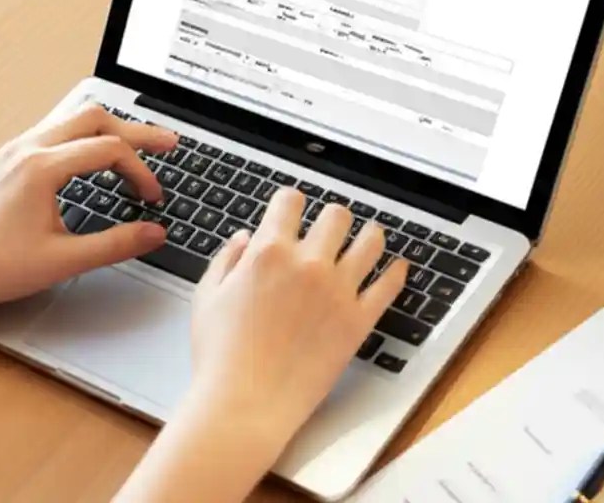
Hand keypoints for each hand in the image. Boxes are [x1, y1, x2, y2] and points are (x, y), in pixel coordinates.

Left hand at [0, 103, 177, 309]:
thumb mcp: (63, 260)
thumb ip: (116, 244)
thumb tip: (154, 233)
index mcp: (41, 168)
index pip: (109, 149)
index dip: (141, 171)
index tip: (152, 199)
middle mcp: (28, 148)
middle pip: (95, 117)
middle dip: (135, 131)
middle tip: (167, 143)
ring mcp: (16, 150)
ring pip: (73, 119)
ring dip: (109, 130)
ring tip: (137, 147)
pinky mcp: (9, 159)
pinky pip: (55, 131)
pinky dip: (85, 138)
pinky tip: (95, 158)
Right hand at [188, 188, 405, 447]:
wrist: (245, 403)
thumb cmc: (221, 357)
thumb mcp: (206, 298)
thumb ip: (226, 260)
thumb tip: (242, 238)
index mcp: (268, 252)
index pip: (290, 201)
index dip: (290, 202)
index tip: (292, 209)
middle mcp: (308, 264)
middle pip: (336, 216)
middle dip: (331, 218)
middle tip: (330, 228)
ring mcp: (338, 292)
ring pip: (371, 242)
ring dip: (369, 235)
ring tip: (368, 238)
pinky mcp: (358, 321)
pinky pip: (389, 286)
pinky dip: (396, 272)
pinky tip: (397, 267)